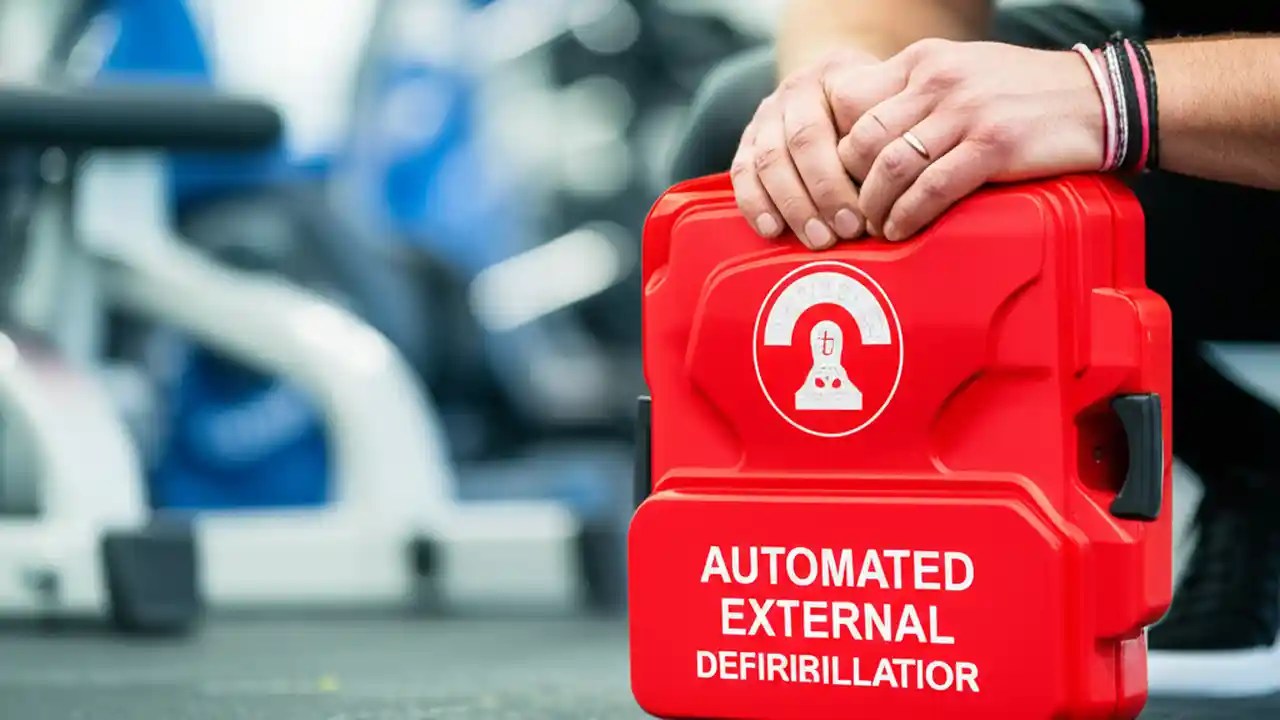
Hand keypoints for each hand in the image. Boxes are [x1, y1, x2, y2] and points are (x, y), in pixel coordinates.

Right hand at [730, 49, 906, 248]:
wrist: (831, 90)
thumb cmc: (871, 110)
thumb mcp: (890, 104)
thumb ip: (890, 132)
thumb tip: (894, 183)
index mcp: (835, 74)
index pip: (843, 115)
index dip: (851, 168)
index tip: (869, 209)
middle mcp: (795, 90)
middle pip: (803, 141)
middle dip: (825, 192)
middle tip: (847, 231)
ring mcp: (766, 115)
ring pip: (769, 160)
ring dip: (793, 205)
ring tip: (817, 239)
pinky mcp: (747, 142)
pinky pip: (742, 173)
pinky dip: (755, 204)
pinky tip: (773, 230)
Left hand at [834, 39, 1103, 240]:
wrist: (1100, 99)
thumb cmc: (1025, 95)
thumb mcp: (963, 73)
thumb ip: (916, 95)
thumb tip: (865, 137)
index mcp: (925, 60)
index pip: (852, 101)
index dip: (835, 145)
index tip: (838, 176)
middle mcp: (940, 81)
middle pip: (863, 138)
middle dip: (849, 183)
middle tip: (850, 211)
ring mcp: (967, 112)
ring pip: (891, 166)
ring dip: (875, 206)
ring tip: (875, 226)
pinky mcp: (993, 146)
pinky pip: (932, 189)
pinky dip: (909, 215)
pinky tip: (902, 229)